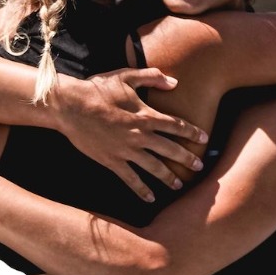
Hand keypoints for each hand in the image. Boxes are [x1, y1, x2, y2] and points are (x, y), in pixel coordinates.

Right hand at [53, 68, 207, 200]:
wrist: (71, 107)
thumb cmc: (97, 89)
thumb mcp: (125, 76)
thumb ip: (151, 77)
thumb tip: (174, 82)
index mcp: (146, 115)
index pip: (176, 126)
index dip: (192, 132)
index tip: (205, 139)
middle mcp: (140, 135)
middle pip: (170, 150)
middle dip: (187, 158)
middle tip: (199, 166)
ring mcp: (126, 151)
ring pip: (154, 167)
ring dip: (168, 177)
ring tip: (179, 184)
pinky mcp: (112, 161)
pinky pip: (130, 179)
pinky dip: (141, 190)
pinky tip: (150, 198)